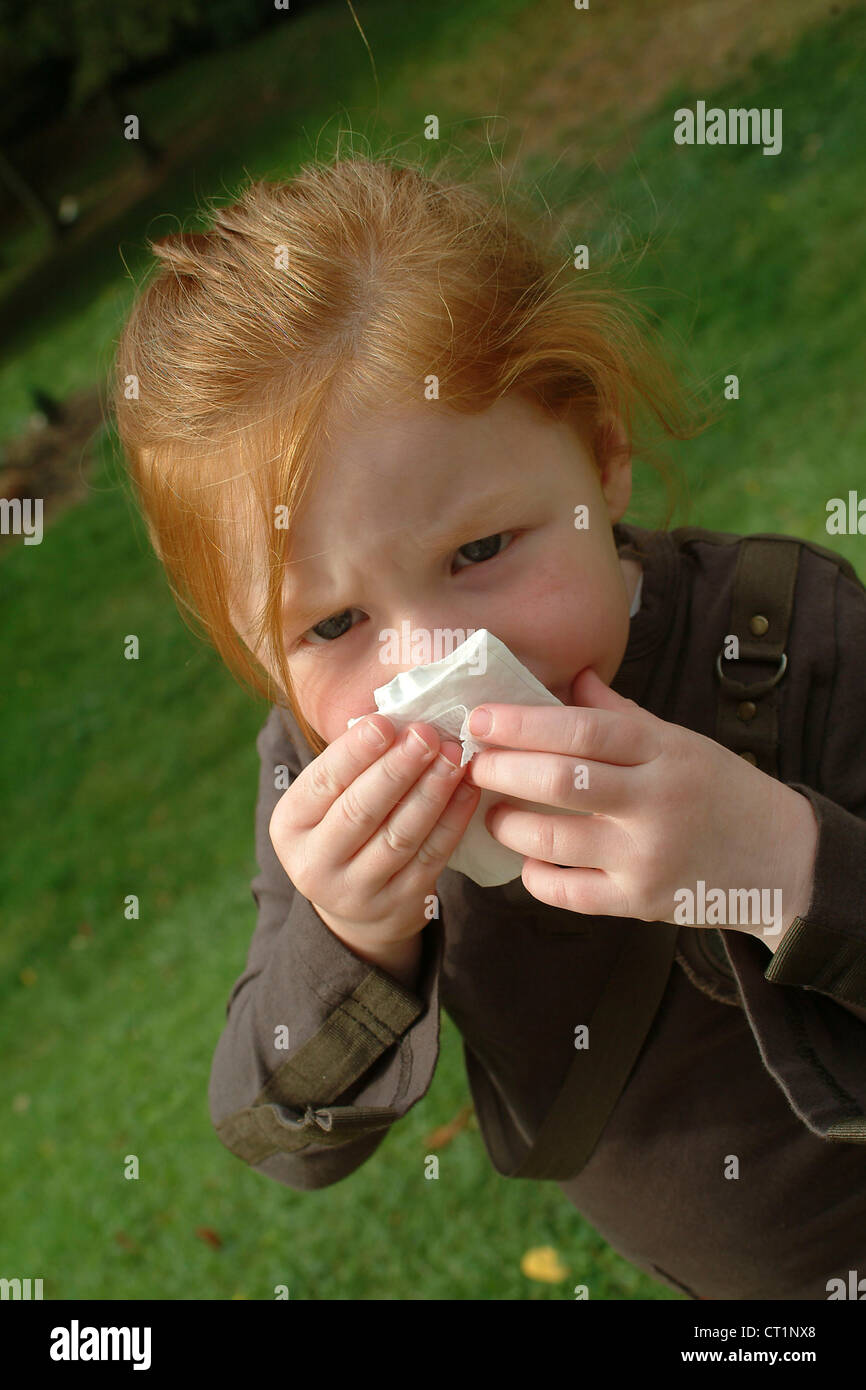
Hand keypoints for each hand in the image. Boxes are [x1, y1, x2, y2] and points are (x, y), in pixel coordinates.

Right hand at [268, 716, 479, 952]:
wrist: (357, 909)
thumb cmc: (343, 830)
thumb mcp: (325, 803)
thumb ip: (351, 766)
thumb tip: (399, 716)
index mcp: (290, 826)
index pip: (322, 783)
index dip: (355, 753)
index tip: (386, 722)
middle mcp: (315, 863)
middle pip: (360, 811)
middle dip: (397, 769)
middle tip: (427, 735)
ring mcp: (358, 890)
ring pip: (399, 835)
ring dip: (431, 791)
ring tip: (453, 756)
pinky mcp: (400, 904)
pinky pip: (431, 856)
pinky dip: (452, 820)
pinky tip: (467, 789)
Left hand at [464, 668, 817, 937]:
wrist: (781, 860)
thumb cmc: (719, 791)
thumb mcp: (680, 741)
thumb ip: (621, 714)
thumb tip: (570, 677)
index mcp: (663, 751)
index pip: (583, 730)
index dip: (523, 722)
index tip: (480, 718)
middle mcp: (654, 801)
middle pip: (561, 780)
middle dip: (502, 769)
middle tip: (473, 762)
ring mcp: (647, 855)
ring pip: (554, 838)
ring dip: (508, 824)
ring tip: (493, 813)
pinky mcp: (640, 901)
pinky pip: (568, 892)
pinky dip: (535, 874)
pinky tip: (528, 859)